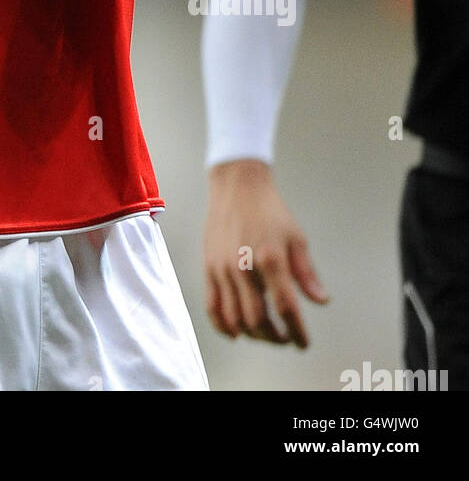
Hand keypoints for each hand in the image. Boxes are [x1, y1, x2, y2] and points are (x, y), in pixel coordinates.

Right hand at [204, 160, 328, 347]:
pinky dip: (223, 326)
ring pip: (235, 318)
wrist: (237, 187)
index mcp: (270, 258)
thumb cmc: (269, 211)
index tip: (303, 342)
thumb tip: (321, 301)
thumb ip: (307, 273)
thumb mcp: (297, 238)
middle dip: (275, 337)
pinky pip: (212, 306)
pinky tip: (236, 332)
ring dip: (252, 335)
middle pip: (258, 319)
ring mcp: (222, 268)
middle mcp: (243, 266)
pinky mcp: (208, 267)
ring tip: (266, 334)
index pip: (286, 307)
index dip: (297, 331)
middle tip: (285, 338)